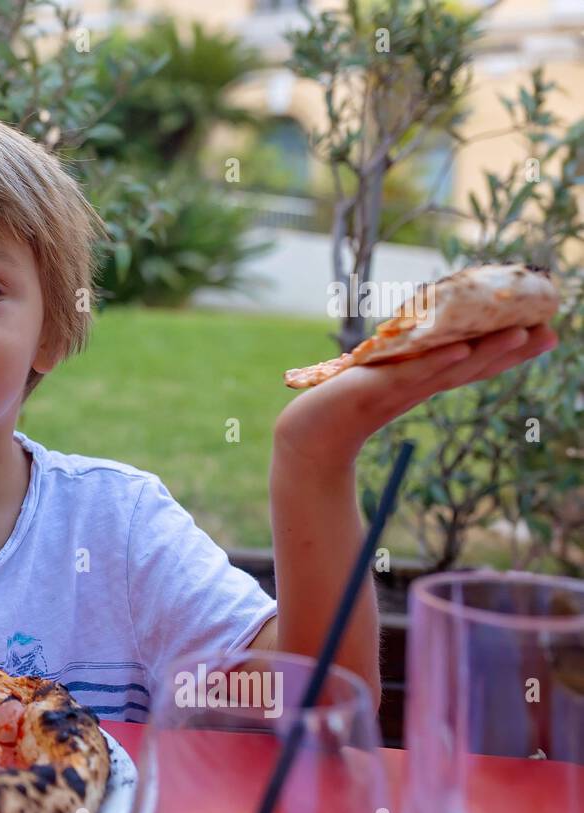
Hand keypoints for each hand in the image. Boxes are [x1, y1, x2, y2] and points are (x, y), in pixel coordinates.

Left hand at [275, 322, 558, 467]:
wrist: (305, 437)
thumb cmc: (339, 410)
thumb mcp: (378, 380)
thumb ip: (402, 365)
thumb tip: (424, 342)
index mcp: (423, 382)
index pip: (474, 364)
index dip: (509, 351)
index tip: (546, 332)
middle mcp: (418, 386)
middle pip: (473, 367)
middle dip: (512, 350)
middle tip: (551, 331)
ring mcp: (399, 389)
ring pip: (451, 369)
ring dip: (487, 352)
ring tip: (521, 332)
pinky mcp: (374, 388)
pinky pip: (412, 373)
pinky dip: (438, 361)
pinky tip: (463, 348)